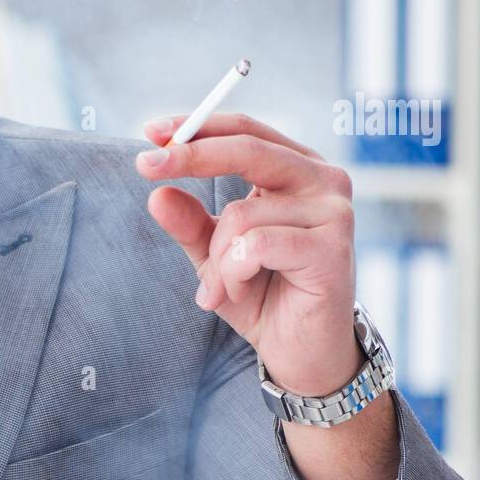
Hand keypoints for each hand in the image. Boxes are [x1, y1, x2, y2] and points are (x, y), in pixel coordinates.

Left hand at [135, 112, 361, 397]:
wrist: (301, 351)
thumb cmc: (263, 295)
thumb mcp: (214, 253)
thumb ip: (190, 223)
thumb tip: (158, 193)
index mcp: (297, 169)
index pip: (245, 131)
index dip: (197, 127)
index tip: (150, 132)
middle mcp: (323, 180)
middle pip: (247, 149)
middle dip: (190, 157)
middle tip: (145, 167)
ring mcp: (334, 212)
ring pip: (240, 214)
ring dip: (216, 257)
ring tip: (223, 285)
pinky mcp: (333, 248)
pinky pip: (256, 246)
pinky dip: (233, 272)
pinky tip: (240, 289)